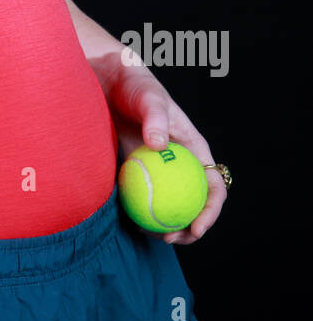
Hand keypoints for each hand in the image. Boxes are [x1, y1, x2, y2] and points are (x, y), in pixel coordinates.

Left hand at [101, 52, 227, 244]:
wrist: (107, 81)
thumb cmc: (135, 85)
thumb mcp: (149, 98)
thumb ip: (155, 118)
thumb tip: (159, 145)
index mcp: (194, 151)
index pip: (213, 187)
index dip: (210, 211)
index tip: (196, 227)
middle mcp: (179, 165)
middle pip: (192, 205)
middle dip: (187, 229)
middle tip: (169, 239)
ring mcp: (156, 171)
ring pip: (166, 206)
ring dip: (163, 225)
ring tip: (148, 234)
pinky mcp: (134, 171)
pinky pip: (141, 198)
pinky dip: (138, 212)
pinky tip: (127, 220)